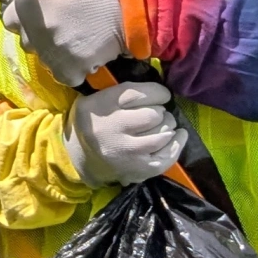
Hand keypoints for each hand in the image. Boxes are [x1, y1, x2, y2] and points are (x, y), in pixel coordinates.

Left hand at [0, 0, 129, 86]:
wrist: (125, 6)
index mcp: (27, 9)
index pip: (10, 20)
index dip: (24, 18)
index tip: (37, 17)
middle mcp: (34, 34)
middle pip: (28, 42)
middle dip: (40, 36)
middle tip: (61, 28)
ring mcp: (50, 54)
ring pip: (45, 60)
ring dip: (57, 53)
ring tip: (78, 40)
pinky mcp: (67, 71)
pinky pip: (64, 74)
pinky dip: (73, 68)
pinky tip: (86, 54)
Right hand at [64, 81, 183, 186]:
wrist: (78, 156)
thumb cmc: (94, 122)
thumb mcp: (98, 98)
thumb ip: (123, 90)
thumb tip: (158, 88)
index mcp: (102, 105)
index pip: (139, 94)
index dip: (158, 92)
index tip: (162, 94)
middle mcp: (113, 128)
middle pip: (153, 115)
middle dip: (161, 112)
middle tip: (158, 113)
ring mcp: (126, 152)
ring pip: (161, 135)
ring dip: (168, 127)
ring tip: (165, 125)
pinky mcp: (136, 169)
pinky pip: (165, 157)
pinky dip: (177, 145)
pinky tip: (179, 136)